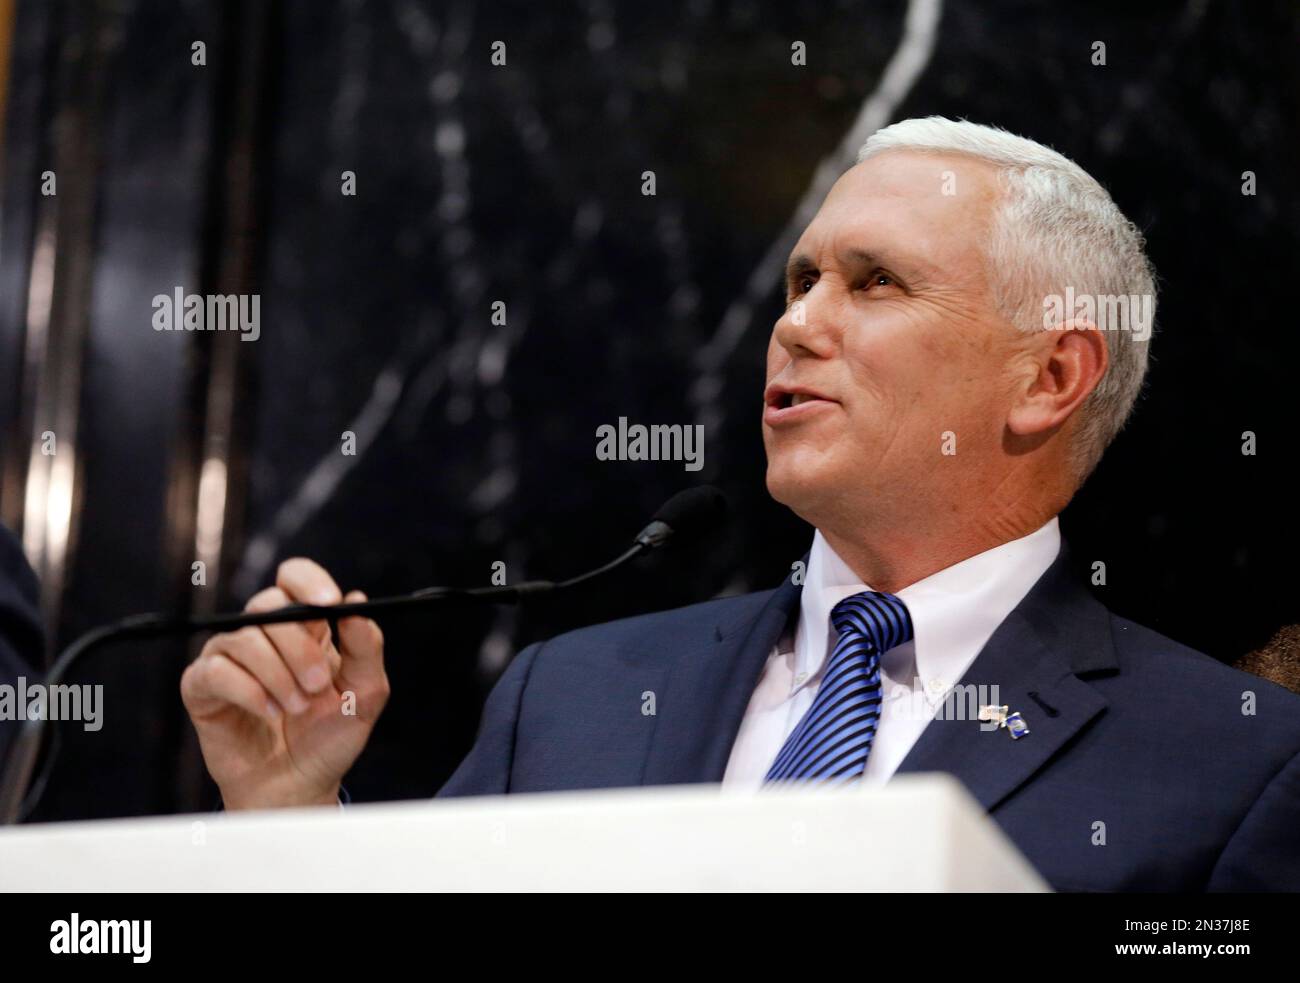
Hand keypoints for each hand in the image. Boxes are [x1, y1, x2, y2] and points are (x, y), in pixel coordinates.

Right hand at [180, 558, 387, 808]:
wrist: (300, 786)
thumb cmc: (330, 736)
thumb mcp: (365, 692)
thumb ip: (366, 646)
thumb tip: (356, 601)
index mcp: (305, 626)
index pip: (294, 578)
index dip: (308, 582)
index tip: (329, 604)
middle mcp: (263, 634)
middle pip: (269, 605)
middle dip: (299, 646)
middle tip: (318, 685)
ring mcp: (230, 658)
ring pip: (243, 638)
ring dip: (277, 674)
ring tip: (296, 707)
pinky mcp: (202, 687)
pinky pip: (216, 670)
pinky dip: (248, 691)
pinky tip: (269, 712)